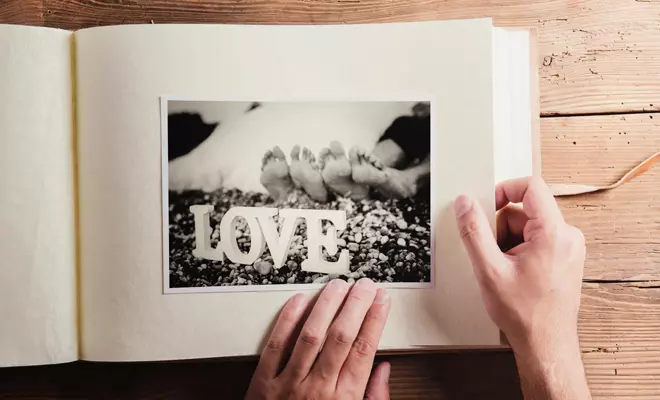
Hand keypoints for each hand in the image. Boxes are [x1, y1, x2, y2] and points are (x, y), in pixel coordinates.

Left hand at [246, 278, 390, 399]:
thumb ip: (374, 399)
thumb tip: (385, 370)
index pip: (364, 350)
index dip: (375, 320)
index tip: (382, 300)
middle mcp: (318, 389)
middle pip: (341, 337)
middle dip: (357, 305)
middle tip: (365, 285)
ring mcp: (289, 384)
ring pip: (311, 335)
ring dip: (327, 305)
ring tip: (338, 286)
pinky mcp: (263, 382)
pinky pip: (276, 345)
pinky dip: (287, 320)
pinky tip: (300, 300)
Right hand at [454, 177, 589, 398]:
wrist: (545, 344)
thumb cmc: (524, 313)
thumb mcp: (488, 269)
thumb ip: (474, 231)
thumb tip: (464, 203)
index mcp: (554, 233)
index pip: (531, 187)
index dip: (503, 190)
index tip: (486, 205)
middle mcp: (567, 236)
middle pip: (525, 211)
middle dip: (501, 228)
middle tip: (493, 255)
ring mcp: (568, 248)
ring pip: (528, 227)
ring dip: (509, 242)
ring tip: (504, 270)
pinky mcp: (565, 258)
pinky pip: (537, 240)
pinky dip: (519, 251)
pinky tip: (513, 273)